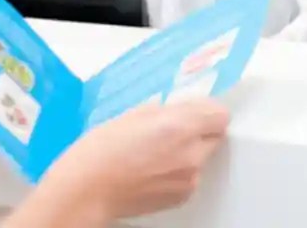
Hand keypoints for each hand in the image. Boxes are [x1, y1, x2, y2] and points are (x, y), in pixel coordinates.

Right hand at [8, 99, 229, 225]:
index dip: (206, 111)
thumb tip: (182, 110)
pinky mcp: (183, 196)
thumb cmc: (101, 151)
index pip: (219, 114)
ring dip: (187, 151)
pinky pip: (191, 176)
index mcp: (180, 126)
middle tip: (170, 130)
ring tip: (154, 152)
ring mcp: (190, 178)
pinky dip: (178, 171)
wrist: (87, 190)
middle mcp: (191, 153)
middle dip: (198, 130)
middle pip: (214, 135)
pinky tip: (152, 169)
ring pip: (201, 156)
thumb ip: (166, 110)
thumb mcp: (133, 114)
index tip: (193, 110)